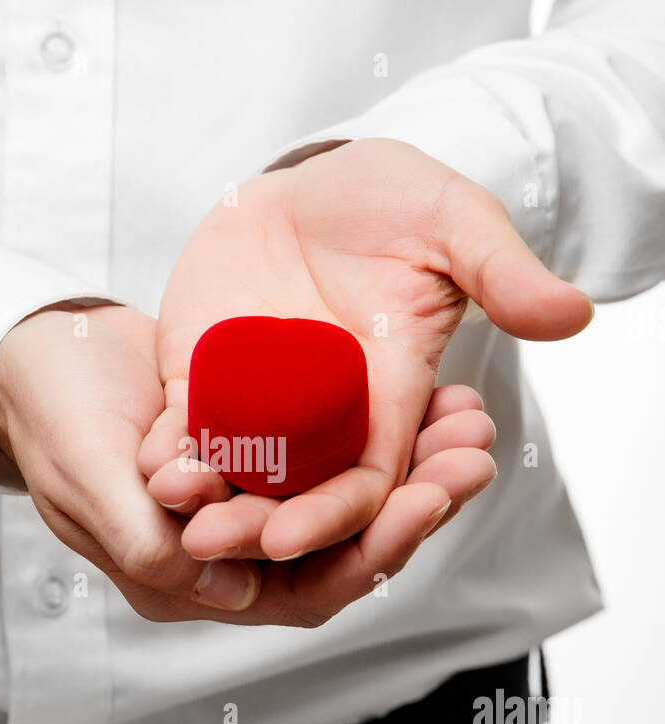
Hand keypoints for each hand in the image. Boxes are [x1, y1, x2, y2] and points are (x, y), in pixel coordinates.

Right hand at [0, 301, 494, 624]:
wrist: (43, 355)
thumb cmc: (54, 416)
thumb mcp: (89, 477)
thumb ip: (147, 540)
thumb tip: (229, 587)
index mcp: (193, 581)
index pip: (303, 592)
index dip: (368, 554)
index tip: (425, 500)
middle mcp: (235, 554)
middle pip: (346, 549)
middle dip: (415, 507)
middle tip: (473, 459)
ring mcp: (254, 503)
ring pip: (350, 501)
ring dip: (414, 467)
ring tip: (470, 421)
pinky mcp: (266, 453)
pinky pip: (338, 453)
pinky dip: (385, 430)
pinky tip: (431, 393)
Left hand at [141, 138, 591, 564]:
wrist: (311, 181)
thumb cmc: (391, 200)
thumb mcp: (454, 225)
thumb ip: (503, 273)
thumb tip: (574, 317)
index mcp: (388, 400)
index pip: (369, 482)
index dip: (338, 515)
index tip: (297, 536)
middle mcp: (323, 419)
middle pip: (297, 498)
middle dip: (262, 527)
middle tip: (220, 543)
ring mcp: (261, 404)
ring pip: (237, 478)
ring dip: (209, 504)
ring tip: (181, 521)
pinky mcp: (205, 380)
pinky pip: (185, 430)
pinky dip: (169, 454)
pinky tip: (149, 470)